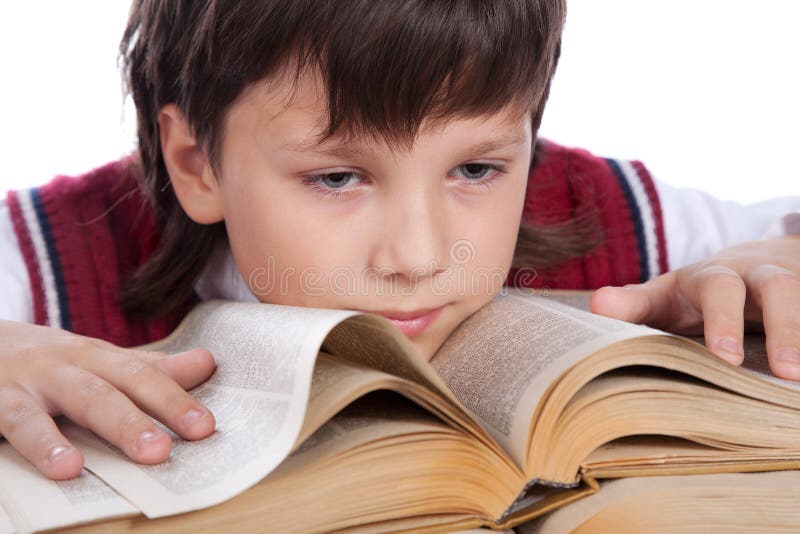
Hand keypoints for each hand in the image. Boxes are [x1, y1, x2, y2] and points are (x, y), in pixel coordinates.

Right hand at [0, 320, 215, 479]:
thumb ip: (149, 368)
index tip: (206, 426)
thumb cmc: (46, 361)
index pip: (142, 375)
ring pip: (64, 404)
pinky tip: (62, 468)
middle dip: (143, 415)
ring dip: (93, 431)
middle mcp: (64, 364)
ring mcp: (27, 383)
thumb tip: (207, 362)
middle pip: (110, 388)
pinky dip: (39, 445)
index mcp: (95, 356)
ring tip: (118, 460)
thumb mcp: (96, 360)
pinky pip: (15, 424)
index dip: (174, 399)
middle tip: (174, 444)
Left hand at [589, 235, 799, 379]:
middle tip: (781, 371)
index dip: (723, 321)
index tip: (725, 356)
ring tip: (798, 377)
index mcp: (712, 277)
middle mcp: (756, 277)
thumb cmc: (694, 294)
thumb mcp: (664, 296)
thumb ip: (634, 303)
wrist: (751, 268)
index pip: (717, 288)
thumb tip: (596, 306)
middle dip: (780, 327)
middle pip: (775, 290)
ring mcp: (788, 288)